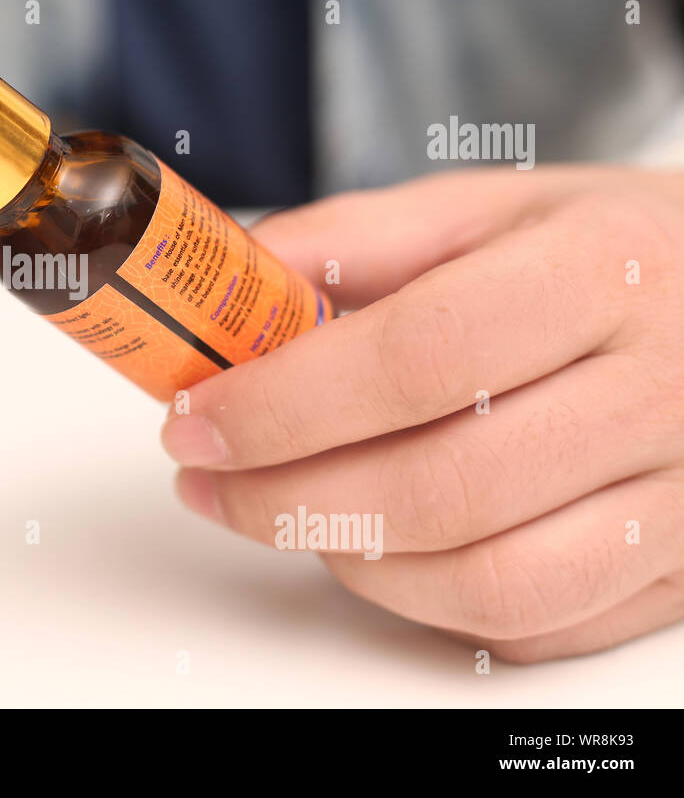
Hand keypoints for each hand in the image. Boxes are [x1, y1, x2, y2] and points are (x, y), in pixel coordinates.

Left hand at [162, 165, 683, 661]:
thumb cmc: (612, 250)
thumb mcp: (496, 207)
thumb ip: (359, 237)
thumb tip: (232, 279)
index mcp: (603, 271)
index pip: (419, 356)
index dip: (286, 403)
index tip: (197, 420)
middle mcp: (660, 391)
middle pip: (443, 488)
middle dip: (288, 500)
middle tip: (211, 481)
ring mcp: (683, 495)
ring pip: (490, 582)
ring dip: (350, 561)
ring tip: (283, 513)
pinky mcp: (681, 571)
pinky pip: (536, 624)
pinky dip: (427, 602)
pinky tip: (377, 549)